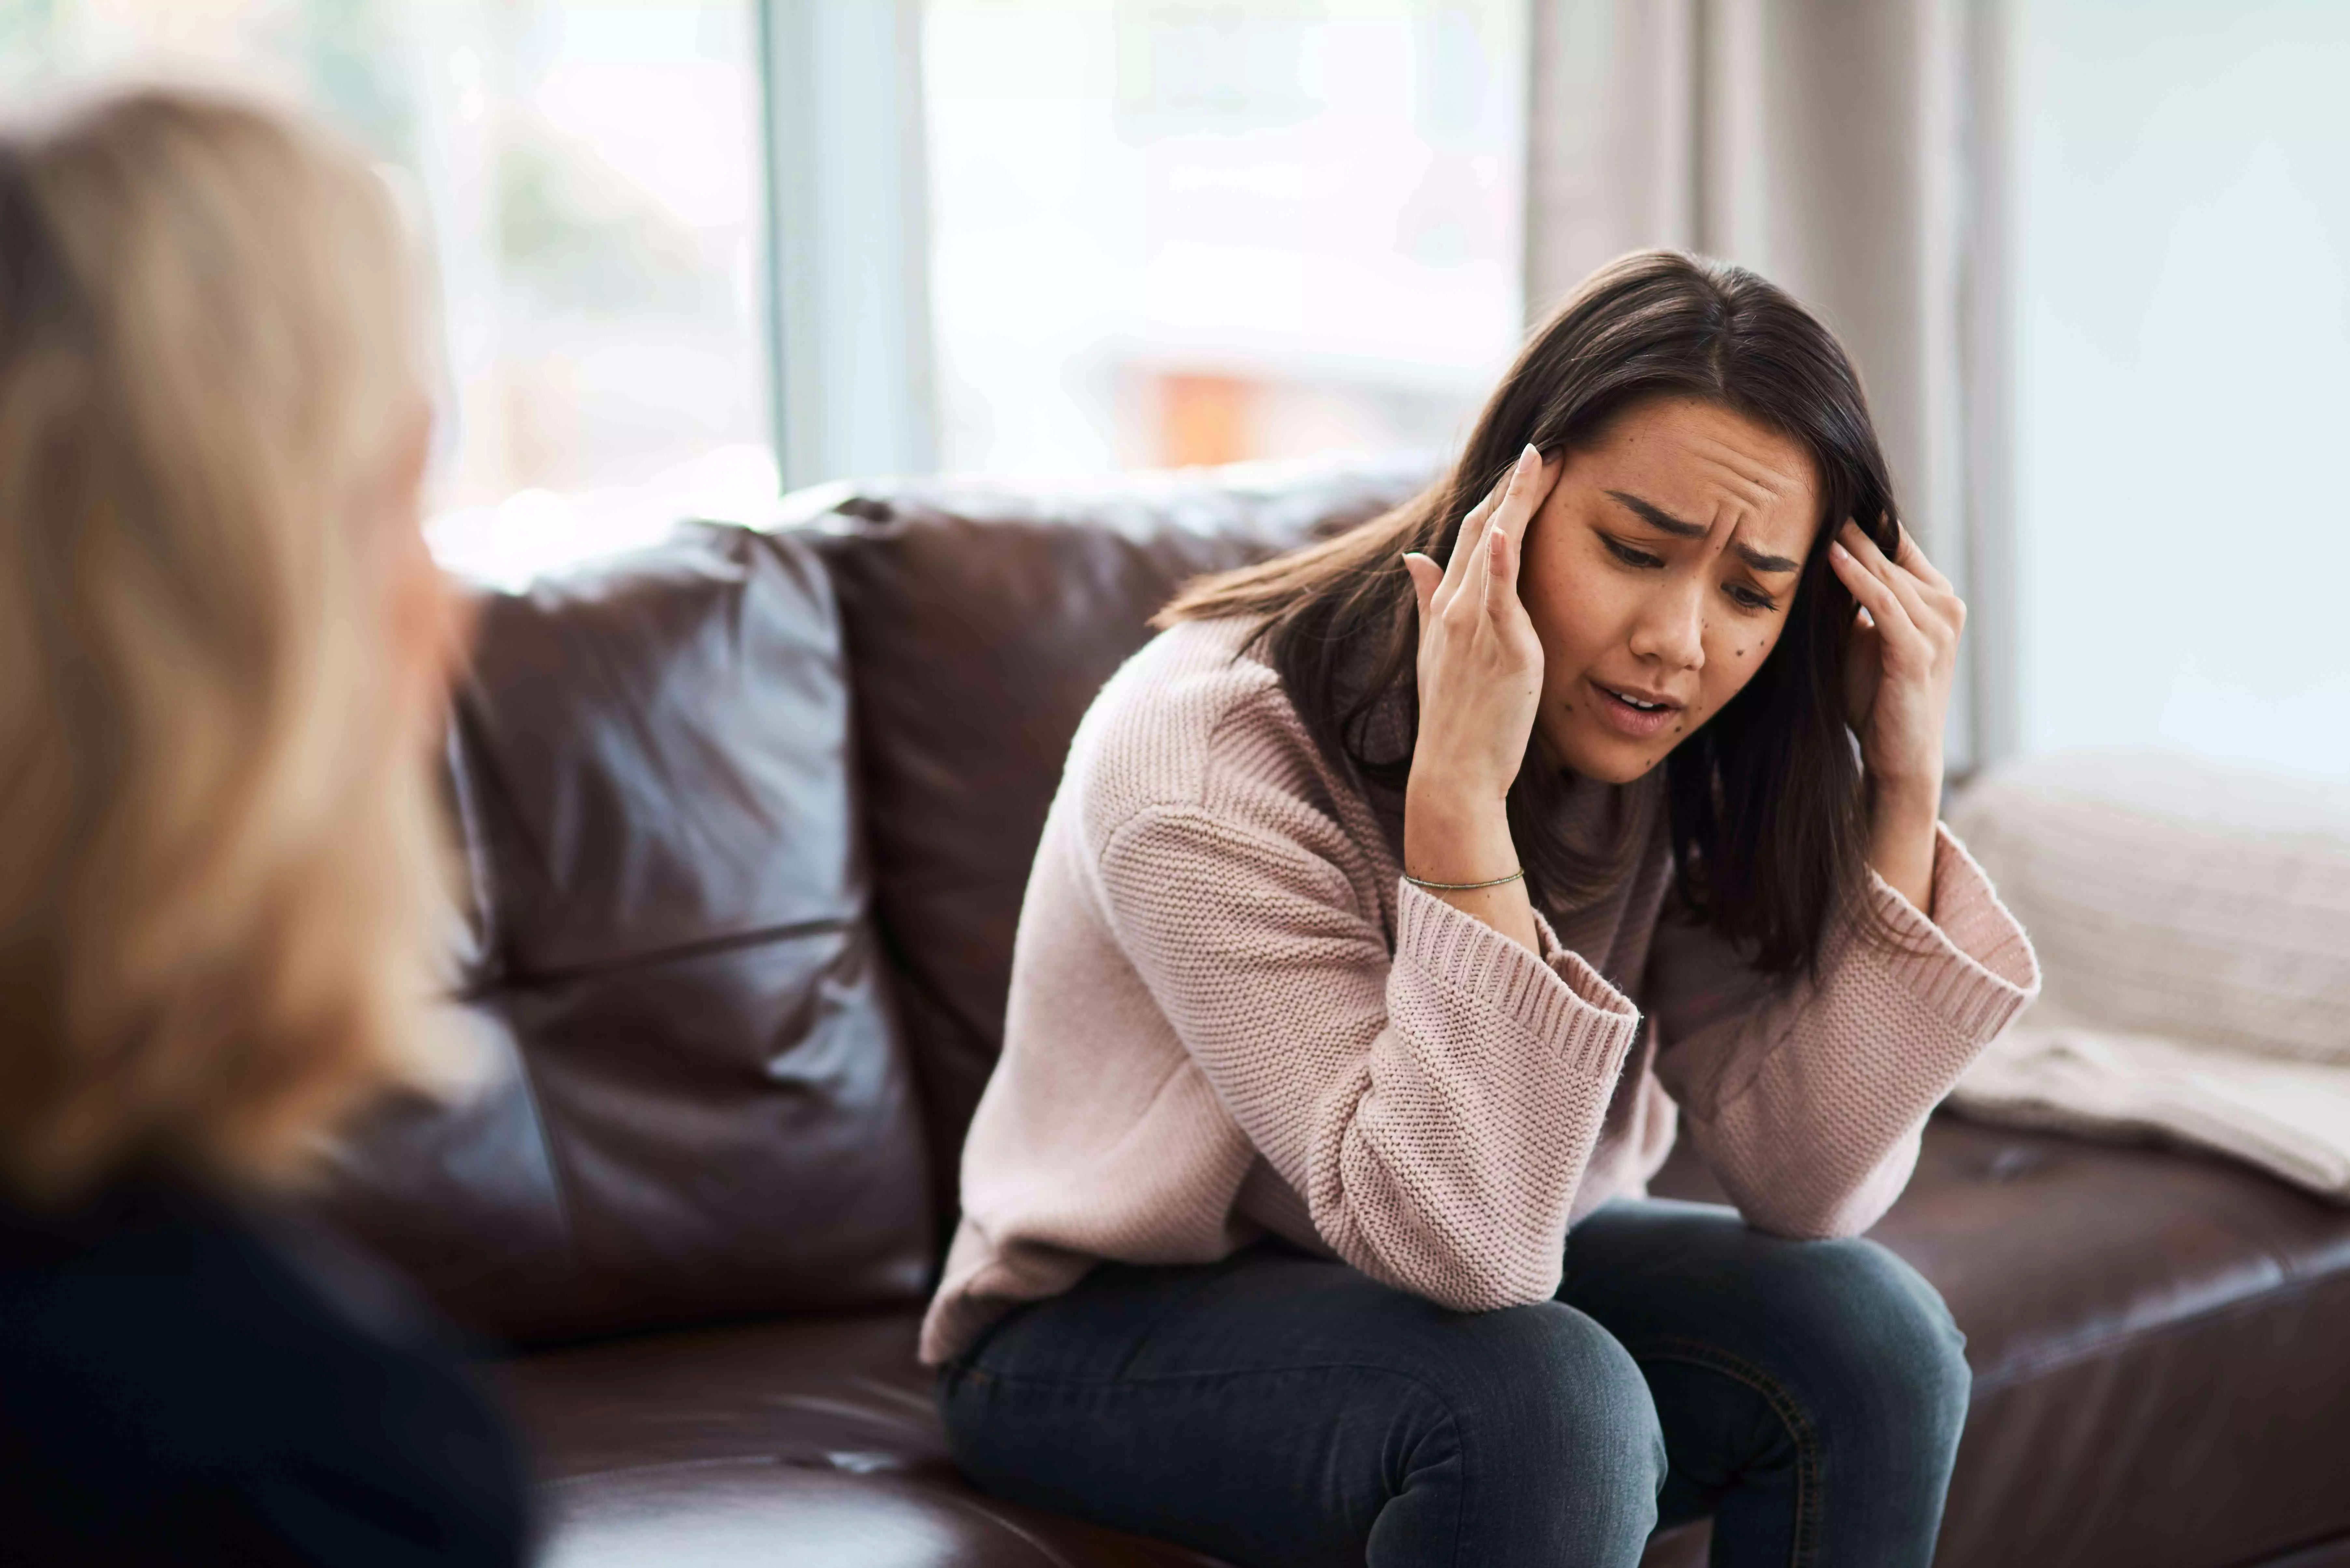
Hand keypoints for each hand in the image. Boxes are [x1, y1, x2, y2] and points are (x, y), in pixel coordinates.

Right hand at [1400, 444, 1559, 804]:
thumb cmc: (1454, 717)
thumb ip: (1427, 599)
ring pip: (1492, 546)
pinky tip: (1505, 526)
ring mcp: (1476, 625)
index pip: (1471, 534)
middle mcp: (1456, 607)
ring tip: (1544, 460)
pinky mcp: (1501, 648)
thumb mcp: (1437, 652)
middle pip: (1481, 527)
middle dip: (1513, 485)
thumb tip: (1413, 558)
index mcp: (1446, 606)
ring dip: (1517, 499)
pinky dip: (1498, 559)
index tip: (1527, 464)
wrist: (1453, 770)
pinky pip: (1497, 594)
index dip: (1497, 496)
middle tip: (1545, 447)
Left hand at [1829, 518, 1964, 907]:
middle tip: (1805, 486)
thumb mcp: (1854, 635)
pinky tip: (1832, 556)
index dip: (1857, 513)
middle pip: (1888, 549)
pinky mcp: (1918, 653)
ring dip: (1848, 543)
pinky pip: (1886, 606)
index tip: (1815, 483)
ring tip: (1811, 513)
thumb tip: (1805, 551)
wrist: (1896, 755)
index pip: (1893, 538)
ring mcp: (1937, 628)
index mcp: (1931, 595)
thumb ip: (1842, 596)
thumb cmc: (1872, 696)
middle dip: (1847, 520)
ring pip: (1886, 573)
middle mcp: (1943, 604)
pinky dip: (1860, 580)